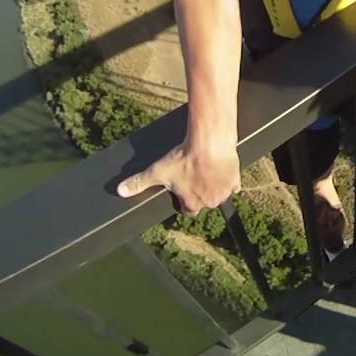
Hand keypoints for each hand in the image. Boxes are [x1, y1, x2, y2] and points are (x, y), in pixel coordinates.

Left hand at [117, 140, 240, 214]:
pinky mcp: (235, 180)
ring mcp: (223, 192)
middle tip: (194, 176)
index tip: (182, 189)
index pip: (188, 210)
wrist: (209, 144)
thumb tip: (119, 191)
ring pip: (219, 195)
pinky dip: (230, 180)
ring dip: (214, 187)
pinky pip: (234, 186)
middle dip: (199, 193)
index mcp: (192, 204)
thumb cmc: (184, 159)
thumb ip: (139, 182)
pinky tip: (223, 169)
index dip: (183, 199)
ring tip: (206, 170)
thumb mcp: (157, 171)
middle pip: (204, 202)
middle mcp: (209, 203)